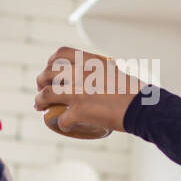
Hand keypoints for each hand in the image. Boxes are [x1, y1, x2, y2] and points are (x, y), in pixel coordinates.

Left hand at [32, 47, 146, 134]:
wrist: (141, 107)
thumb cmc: (133, 92)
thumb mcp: (113, 72)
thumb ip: (100, 72)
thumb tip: (97, 76)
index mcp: (88, 61)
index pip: (60, 54)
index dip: (50, 62)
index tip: (49, 69)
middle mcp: (79, 73)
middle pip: (48, 74)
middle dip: (40, 82)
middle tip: (41, 91)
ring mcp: (77, 92)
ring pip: (45, 95)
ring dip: (39, 101)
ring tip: (39, 107)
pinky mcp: (79, 111)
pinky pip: (60, 118)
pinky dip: (60, 123)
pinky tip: (64, 126)